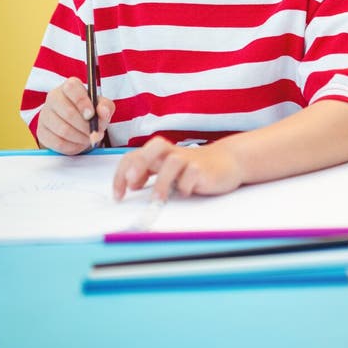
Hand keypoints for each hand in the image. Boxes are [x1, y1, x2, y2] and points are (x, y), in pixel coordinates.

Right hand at [36, 77, 114, 154]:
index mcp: (69, 86)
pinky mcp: (42, 132)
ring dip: (81, 138)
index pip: (72, 88)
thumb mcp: (101, 106)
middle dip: (86, 126)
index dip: (82, 102)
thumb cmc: (88, 112)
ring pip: (63, 130)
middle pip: (68, 112)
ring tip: (89, 138)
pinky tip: (79, 143)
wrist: (74, 125)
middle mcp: (54, 97)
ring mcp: (45, 114)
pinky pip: (58, 143)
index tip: (92, 115)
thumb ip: (105, 107)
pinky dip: (73, 146)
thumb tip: (103, 111)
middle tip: (96, 133)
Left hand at [113, 137, 244, 201]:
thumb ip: (149, 174)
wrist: (228, 161)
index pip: (135, 155)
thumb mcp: (168, 170)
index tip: (118, 195)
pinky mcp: (204, 168)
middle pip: (154, 147)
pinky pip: (193, 174)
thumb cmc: (193, 167)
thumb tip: (130, 185)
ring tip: (158, 200)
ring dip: (162, 182)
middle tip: (131, 184)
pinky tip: (186, 192)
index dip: (122, 173)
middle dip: (140, 164)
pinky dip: (186, 185)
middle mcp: (173, 153)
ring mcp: (189, 159)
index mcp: (160, 154)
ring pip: (173, 161)